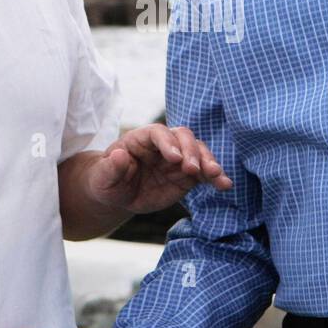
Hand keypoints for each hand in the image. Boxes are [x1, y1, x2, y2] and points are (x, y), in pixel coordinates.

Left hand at [86, 123, 230, 215]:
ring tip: (217, 176)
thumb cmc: (106, 181)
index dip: (168, 142)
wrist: (118, 195)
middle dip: (191, 151)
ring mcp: (178, 159)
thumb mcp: (102, 177)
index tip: (174, 158)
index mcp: (141, 139)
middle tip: (193, 169)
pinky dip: (216, 178)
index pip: (158, 133)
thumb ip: (110, 167)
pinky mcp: (188, 175)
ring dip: (209, 162)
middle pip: (183, 138)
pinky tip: (226, 185)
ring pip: (199, 152)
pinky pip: (205, 173)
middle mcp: (163, 145)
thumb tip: (118, 155)